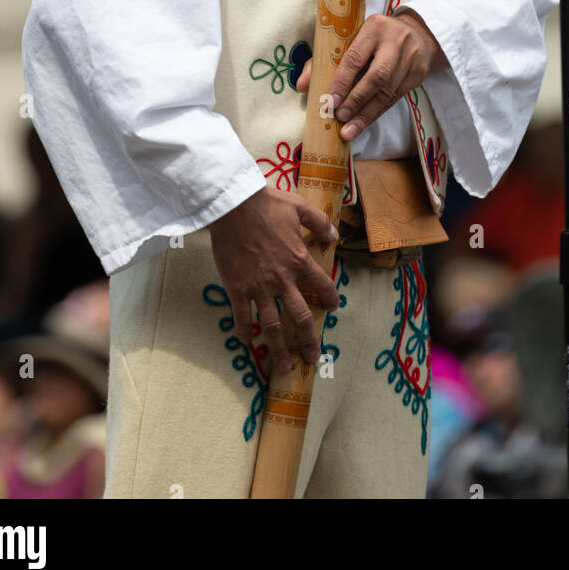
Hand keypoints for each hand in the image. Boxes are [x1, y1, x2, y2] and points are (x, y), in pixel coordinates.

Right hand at [208, 188, 339, 372]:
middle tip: (312, 356)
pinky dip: (245, 331)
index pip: (322, 286)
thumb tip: (334, 236)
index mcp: (300, 260)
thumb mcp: (299, 207)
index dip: (330, 299)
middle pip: (300, 317)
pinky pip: (242, 316)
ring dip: (279, 348)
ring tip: (284, 365)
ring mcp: (259, 287)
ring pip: (272, 325)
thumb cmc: (266, 204)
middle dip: (308, 340)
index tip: (332, 308)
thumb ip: (319, 223)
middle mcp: (282, 280)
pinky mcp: (237, 288)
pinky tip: (247, 343)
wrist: (234, 206)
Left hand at [295, 9, 447, 141]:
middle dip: (356, 100)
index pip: (355, 57)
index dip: (342, 81)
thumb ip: (324, 60)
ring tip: (350, 130)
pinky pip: (396, 98)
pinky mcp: (418, 74)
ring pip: (388, 91)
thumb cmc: (374, 37)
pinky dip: (377, 112)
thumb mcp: (351, 38)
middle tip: (340, 117)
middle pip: (377, 76)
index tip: (330, 102)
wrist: (416, 33)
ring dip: (367, 113)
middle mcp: (395, 41)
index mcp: (374, 27)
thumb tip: (301, 86)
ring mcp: (410, 58)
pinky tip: (364, 123)